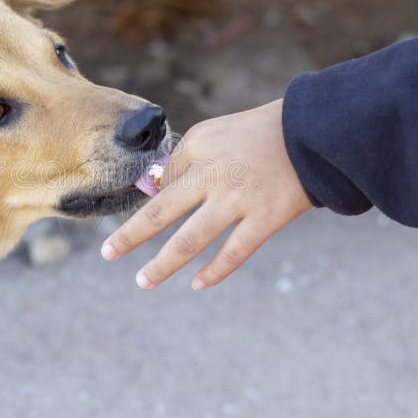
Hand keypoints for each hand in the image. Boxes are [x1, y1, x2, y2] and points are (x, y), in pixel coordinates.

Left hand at [101, 99, 312, 289]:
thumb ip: (181, 161)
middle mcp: (213, 178)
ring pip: (191, 241)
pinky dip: (214, 271)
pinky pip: (234, 253)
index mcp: (197, 153)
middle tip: (108, 253)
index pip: (161, 184)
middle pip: (161, 213)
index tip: (135, 219)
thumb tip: (156, 191)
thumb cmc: (254, 133)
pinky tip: (196, 284)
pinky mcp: (266, 220)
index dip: (147, 201)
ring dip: (163, 264)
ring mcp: (239, 202)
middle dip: (130, 236)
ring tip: (143, 282)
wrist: (309, 134)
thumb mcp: (210, 134)